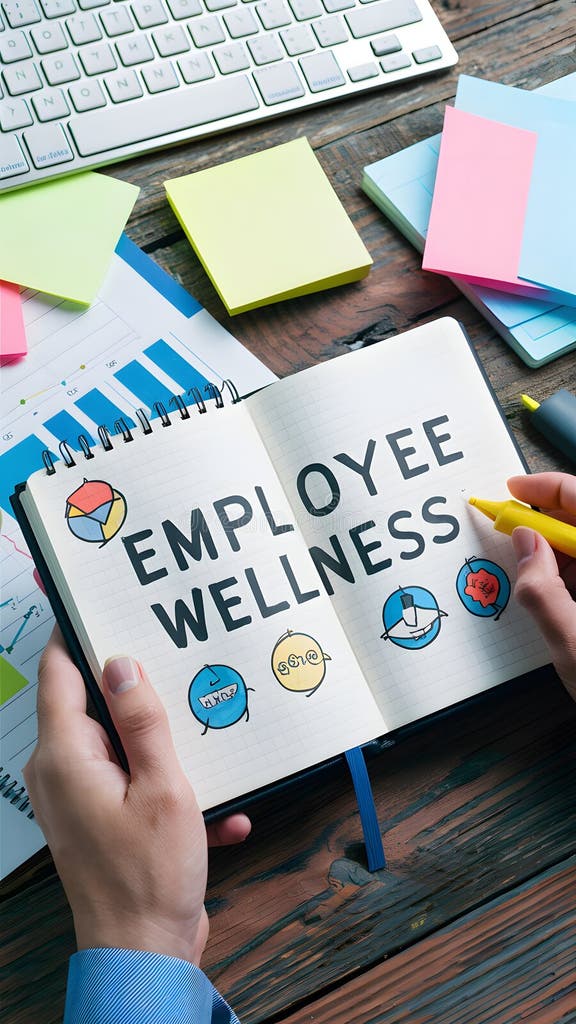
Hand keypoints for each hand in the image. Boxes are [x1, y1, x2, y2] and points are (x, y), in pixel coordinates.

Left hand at [24, 628, 250, 964]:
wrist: (145, 954)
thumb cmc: (149, 877)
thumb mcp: (162, 787)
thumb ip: (142, 720)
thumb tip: (121, 662)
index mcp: (67, 756)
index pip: (59, 672)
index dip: (76, 632)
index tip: (101, 602)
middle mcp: (62, 771)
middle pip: (91, 702)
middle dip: (134, 684)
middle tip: (176, 658)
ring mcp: (80, 795)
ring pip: (119, 740)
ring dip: (161, 738)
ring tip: (205, 730)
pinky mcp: (101, 816)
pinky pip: (133, 780)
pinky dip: (169, 784)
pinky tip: (216, 807)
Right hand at [508, 472, 575, 701]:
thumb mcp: (571, 641)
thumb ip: (541, 587)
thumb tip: (523, 542)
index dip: (547, 489)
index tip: (512, 490)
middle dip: (546, 524)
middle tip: (509, 531)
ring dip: (557, 555)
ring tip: (531, 574)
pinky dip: (569, 577)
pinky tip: (554, 595)